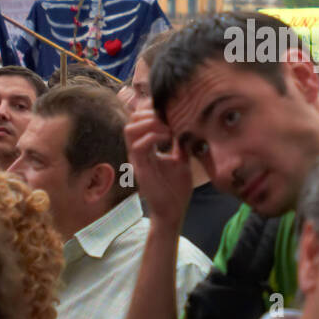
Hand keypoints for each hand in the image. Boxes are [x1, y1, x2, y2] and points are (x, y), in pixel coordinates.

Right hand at [124, 106, 193, 226]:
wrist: (173, 210)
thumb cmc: (176, 187)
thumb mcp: (181, 158)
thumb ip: (180, 141)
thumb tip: (189, 124)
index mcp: (145, 147)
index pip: (139, 119)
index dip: (150, 108)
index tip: (169, 107)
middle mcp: (137, 150)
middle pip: (132, 119)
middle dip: (150, 112)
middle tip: (169, 116)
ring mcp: (137, 159)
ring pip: (130, 129)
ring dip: (149, 122)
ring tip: (167, 127)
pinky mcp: (140, 168)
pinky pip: (138, 145)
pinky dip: (153, 136)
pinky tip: (168, 137)